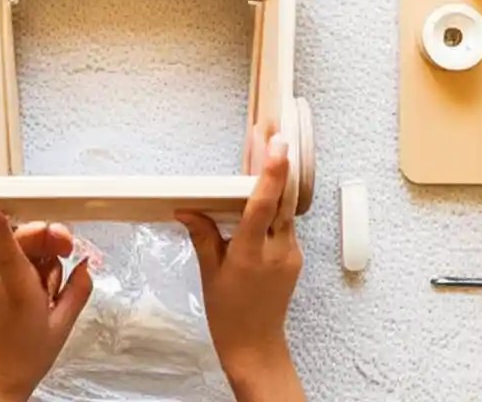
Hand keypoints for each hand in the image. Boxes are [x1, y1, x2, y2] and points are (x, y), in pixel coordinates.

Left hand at [0, 204, 92, 401]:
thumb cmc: (25, 358)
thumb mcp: (64, 324)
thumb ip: (79, 289)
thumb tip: (86, 266)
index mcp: (17, 289)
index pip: (5, 247)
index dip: (0, 223)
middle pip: (23, 239)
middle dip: (49, 238)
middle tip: (67, 250)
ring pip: (21, 250)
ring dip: (43, 257)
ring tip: (51, 288)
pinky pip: (15, 264)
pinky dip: (33, 269)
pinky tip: (42, 291)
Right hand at [176, 129, 305, 401]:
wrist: (255, 346)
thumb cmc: (227, 314)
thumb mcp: (209, 273)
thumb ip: (202, 236)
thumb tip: (186, 208)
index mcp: (251, 254)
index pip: (264, 206)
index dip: (271, 173)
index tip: (276, 145)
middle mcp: (277, 251)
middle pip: (282, 199)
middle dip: (277, 165)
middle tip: (271, 134)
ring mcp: (290, 254)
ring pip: (287, 209)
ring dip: (277, 182)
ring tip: (267, 150)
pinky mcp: (295, 257)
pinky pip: (286, 223)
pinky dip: (275, 204)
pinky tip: (263, 190)